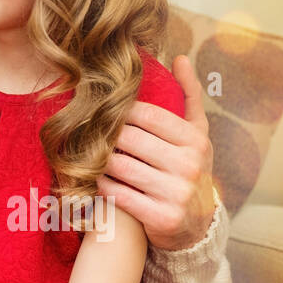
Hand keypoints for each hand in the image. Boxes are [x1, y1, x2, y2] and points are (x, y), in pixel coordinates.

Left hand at [97, 54, 215, 250]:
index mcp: (196, 139)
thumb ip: (187, 94)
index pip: (145, 114)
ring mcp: (178, 193)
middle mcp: (190, 165)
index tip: (102, 112)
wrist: (197, 224)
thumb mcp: (196, 132)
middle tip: (84, 132)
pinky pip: (117, 194)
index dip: (118, 112)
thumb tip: (178, 58)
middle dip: (104, 136)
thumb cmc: (188, 167)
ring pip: (118, 166)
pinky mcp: (162, 218)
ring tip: (87, 154)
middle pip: (128, 139)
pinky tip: (97, 181)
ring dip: (98, 161)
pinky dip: (102, 186)